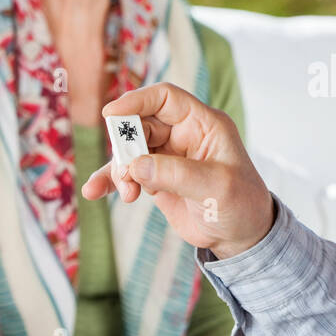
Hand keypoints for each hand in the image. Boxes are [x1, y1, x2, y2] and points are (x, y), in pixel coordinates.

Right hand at [81, 82, 274, 258]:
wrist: (241, 237)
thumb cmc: (241, 204)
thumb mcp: (217, 187)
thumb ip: (177, 174)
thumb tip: (135, 166)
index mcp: (204, 124)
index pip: (166, 98)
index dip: (138, 101)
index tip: (111, 114)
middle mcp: (183, 135)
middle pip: (141, 125)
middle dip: (126, 146)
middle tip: (126, 173)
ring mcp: (167, 157)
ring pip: (130, 151)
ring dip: (119, 170)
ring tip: (127, 193)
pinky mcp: (155, 179)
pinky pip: (127, 174)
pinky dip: (111, 181)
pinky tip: (94, 192)